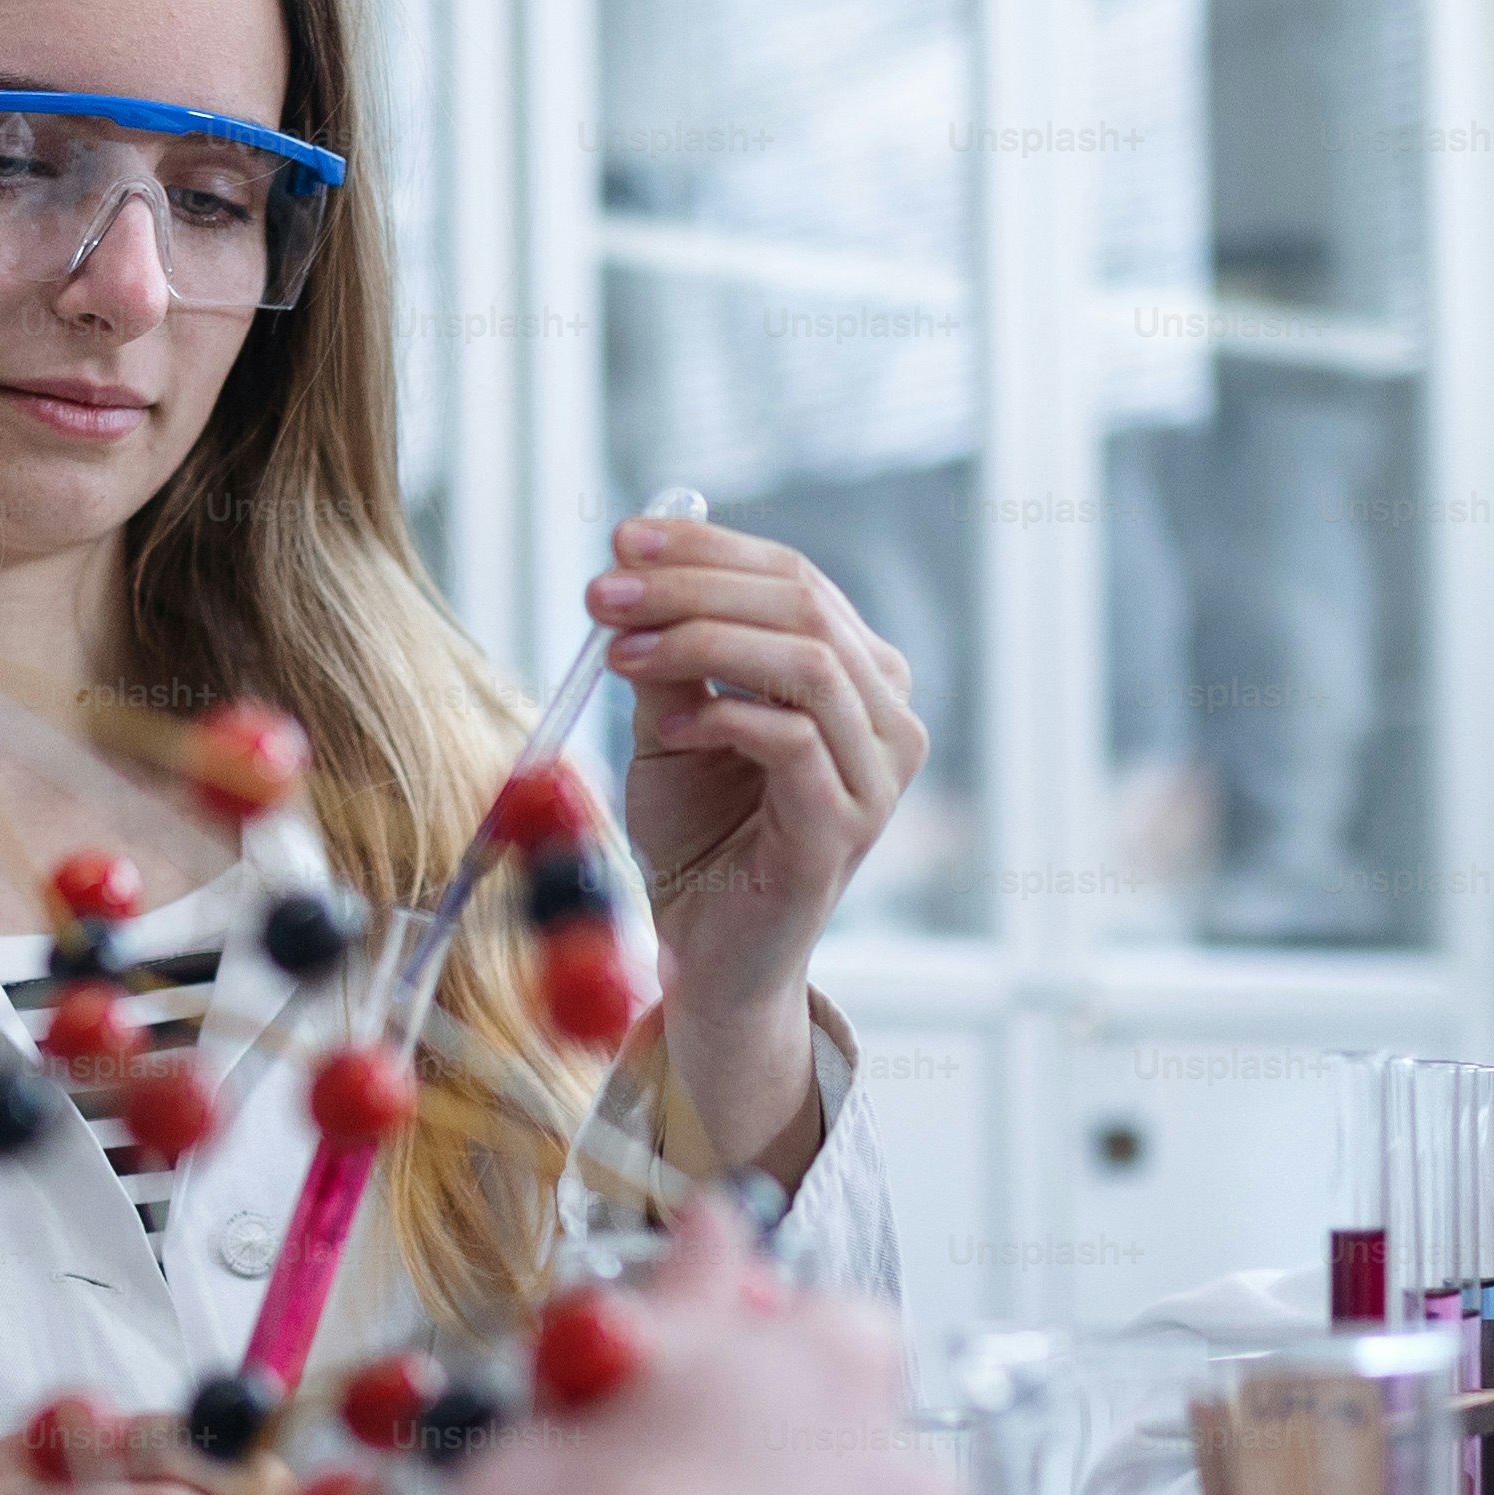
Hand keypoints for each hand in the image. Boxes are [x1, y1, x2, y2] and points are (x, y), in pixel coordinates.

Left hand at [588, 518, 927, 1182]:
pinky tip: (668, 733)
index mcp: (858, 675)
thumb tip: (633, 565)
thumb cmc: (699, 837)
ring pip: (803, 660)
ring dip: (699, 640)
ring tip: (619, 651)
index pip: (794, 577)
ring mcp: (878, 774)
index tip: (619, 539)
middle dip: (691, 585)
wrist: (706, 955)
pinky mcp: (846, 826)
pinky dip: (720, 719)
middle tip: (604, 591)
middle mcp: (889, 716)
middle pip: (801, 605)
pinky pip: (792, 739)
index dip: (705, 548)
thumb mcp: (672, 725)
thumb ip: (671, 655)